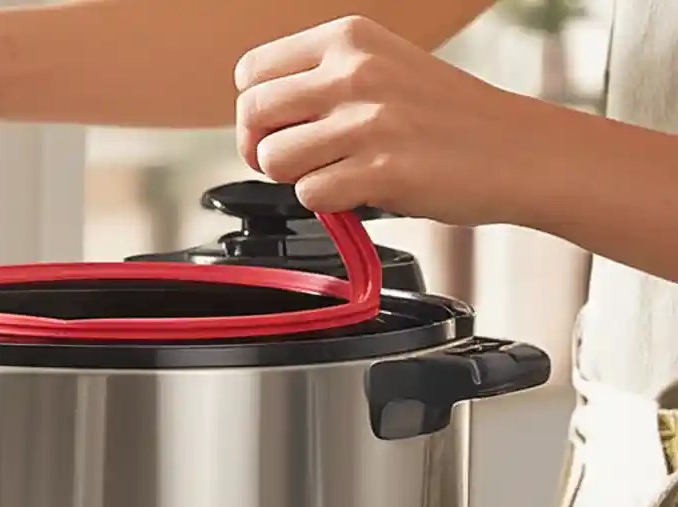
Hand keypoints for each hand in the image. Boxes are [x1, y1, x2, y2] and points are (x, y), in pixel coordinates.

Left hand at [234, 16, 542, 225]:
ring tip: (341, 172)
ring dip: (299, 177)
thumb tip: (254, 124)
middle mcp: (355, 70)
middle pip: (252, 115)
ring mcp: (369, 120)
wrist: (519, 150)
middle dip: (263, 148)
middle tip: (297, 162)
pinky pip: (310, 195)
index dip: (255, 111)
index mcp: (349, 38)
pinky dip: (329, 203)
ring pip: (275, 159)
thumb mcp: (381, 66)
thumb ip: (320, 81)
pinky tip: (364, 190)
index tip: (279, 130)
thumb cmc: (446, 117)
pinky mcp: (383, 170)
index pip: (251, 72)